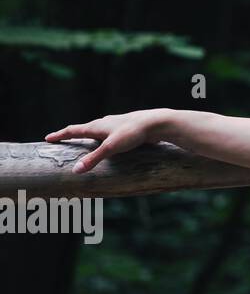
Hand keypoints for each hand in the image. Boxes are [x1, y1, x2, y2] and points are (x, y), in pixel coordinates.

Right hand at [45, 110, 165, 172]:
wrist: (156, 123)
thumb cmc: (132, 133)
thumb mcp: (110, 148)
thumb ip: (93, 159)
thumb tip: (75, 170)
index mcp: (97, 126)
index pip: (73, 130)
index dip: (60, 135)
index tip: (48, 138)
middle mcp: (104, 123)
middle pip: (84, 128)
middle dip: (72, 134)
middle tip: (62, 138)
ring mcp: (116, 125)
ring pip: (98, 129)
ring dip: (88, 134)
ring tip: (83, 139)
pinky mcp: (126, 129)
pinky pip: (109, 133)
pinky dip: (102, 137)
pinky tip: (108, 140)